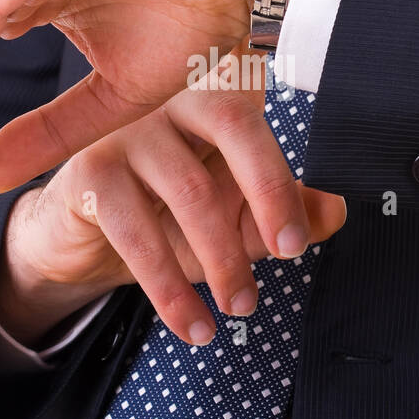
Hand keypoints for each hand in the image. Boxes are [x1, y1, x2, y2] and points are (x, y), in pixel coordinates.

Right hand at [0, 51, 346, 346]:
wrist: (83, 243)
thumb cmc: (167, 216)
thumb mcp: (235, 218)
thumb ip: (285, 212)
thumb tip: (335, 211)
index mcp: (214, 95)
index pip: (264, 119)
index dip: (283, 176)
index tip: (296, 241)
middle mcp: (170, 96)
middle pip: (234, 126)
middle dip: (267, 204)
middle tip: (284, 263)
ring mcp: (126, 128)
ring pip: (190, 189)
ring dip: (222, 259)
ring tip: (239, 307)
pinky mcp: (89, 171)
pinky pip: (138, 231)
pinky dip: (169, 289)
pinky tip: (190, 323)